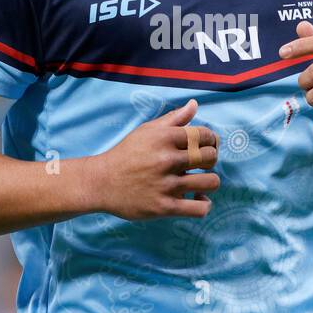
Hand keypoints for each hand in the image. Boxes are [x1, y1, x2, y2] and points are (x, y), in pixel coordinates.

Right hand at [93, 98, 219, 219]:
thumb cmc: (127, 154)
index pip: (205, 135)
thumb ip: (173, 118)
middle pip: (211, 157)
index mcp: (165, 138)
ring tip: (199, 182)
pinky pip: (200, 208)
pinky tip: (197, 198)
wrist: (101, 182)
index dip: (210, 140)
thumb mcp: (147, 131)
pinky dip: (204, 204)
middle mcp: (167, 159)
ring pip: (211, 182)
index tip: (204, 146)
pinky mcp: (165, 207)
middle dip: (210, 160)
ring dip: (209, 182)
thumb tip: (194, 104)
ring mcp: (167, 185)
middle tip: (201, 164)